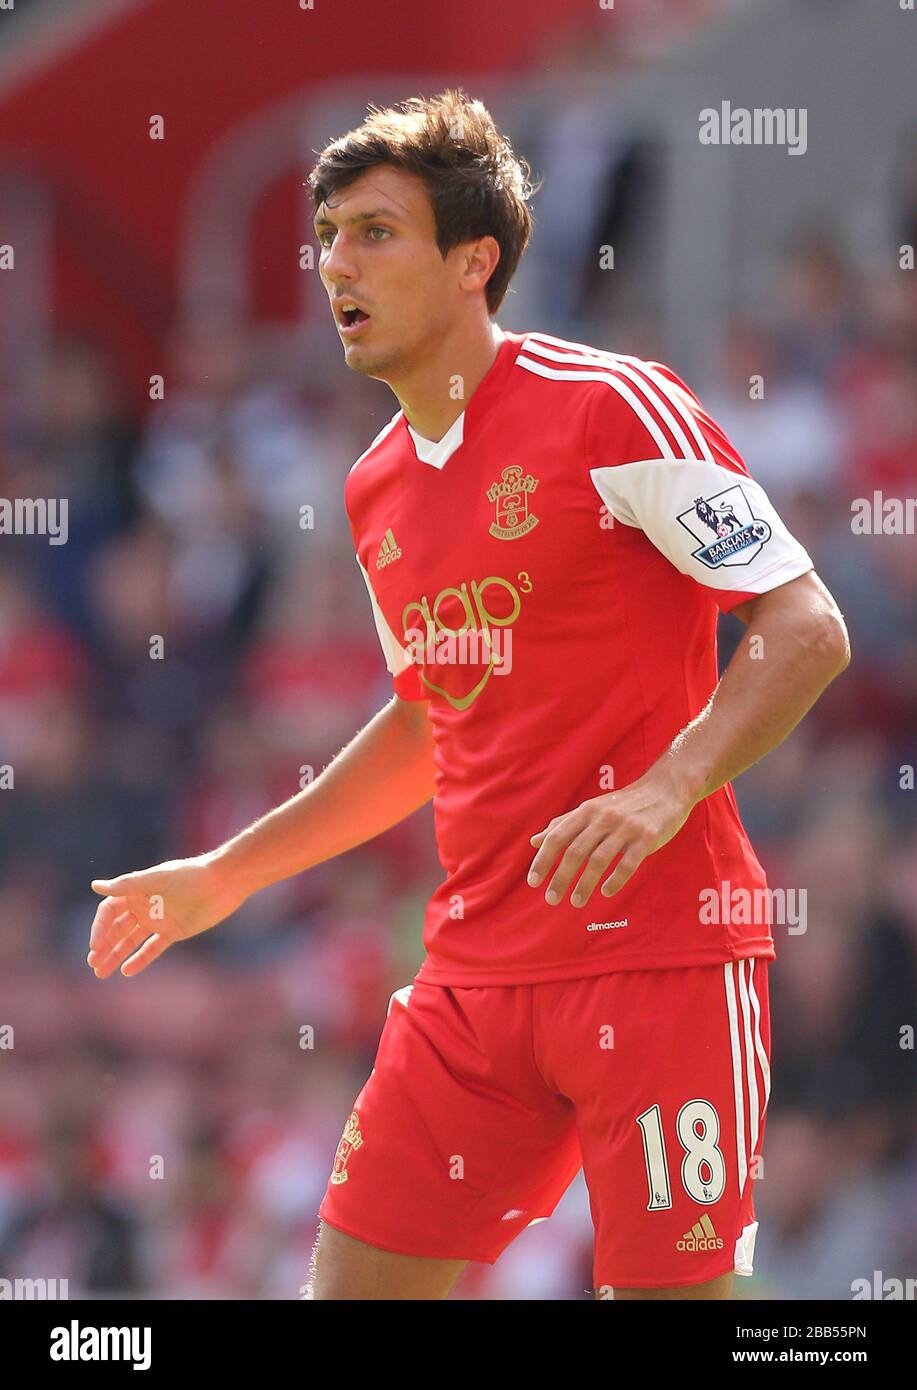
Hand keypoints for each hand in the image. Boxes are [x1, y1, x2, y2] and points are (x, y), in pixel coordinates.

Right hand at [87, 853, 247, 977]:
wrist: (222, 883)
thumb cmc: (189, 875)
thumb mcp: (156, 879)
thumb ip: (126, 885)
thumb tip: (94, 886)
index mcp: (136, 890)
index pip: (109, 911)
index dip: (100, 927)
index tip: (95, 945)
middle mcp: (144, 905)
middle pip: (117, 928)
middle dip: (103, 945)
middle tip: (93, 963)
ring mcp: (158, 920)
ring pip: (131, 941)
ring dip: (116, 955)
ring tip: (101, 973)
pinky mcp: (173, 932)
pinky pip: (152, 948)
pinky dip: (140, 959)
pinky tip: (126, 971)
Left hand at [526, 769, 695, 906]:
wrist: (665, 790)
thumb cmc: (623, 804)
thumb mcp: (591, 809)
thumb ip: (563, 825)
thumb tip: (534, 842)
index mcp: (586, 811)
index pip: (558, 837)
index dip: (543, 860)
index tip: (533, 882)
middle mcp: (603, 818)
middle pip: (575, 851)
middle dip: (560, 877)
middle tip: (551, 899)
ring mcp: (625, 828)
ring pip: (599, 860)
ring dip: (585, 884)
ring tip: (576, 902)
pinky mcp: (647, 838)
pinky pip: (628, 863)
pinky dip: (615, 880)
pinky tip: (606, 892)